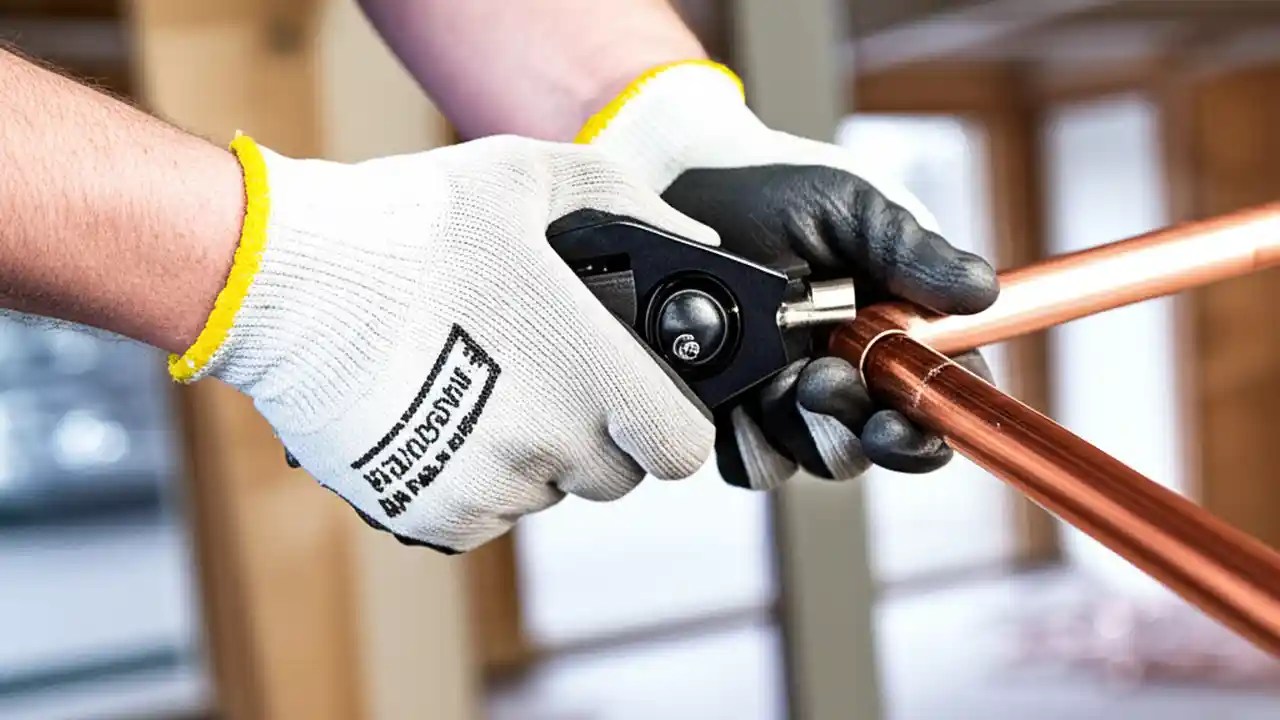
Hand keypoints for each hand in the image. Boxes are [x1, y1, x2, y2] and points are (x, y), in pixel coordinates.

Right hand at [171, 135, 716, 551]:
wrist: (281, 279)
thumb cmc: (407, 225)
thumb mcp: (529, 178)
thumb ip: (628, 202)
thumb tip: (696, 239)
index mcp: (587, 372)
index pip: (680, 448)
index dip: (668, 424)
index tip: (642, 401)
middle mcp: (546, 444)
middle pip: (612, 477)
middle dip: (596, 436)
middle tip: (547, 378)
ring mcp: (485, 488)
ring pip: (543, 495)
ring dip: (531, 457)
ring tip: (479, 386)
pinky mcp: (426, 514)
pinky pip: (482, 516)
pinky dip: (472, 483)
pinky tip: (439, 419)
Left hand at [583, 61, 998, 488]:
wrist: (680, 185)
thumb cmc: (777, 188)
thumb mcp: (852, 207)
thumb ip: (912, 252)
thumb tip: (982, 292)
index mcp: (898, 331)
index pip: (938, 400)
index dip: (930, 427)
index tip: (896, 423)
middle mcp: (852, 373)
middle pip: (874, 446)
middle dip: (851, 428)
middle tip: (819, 380)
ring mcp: (789, 398)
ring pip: (810, 459)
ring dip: (797, 430)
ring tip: (771, 377)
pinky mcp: (733, 411)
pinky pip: (749, 463)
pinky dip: (743, 444)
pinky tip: (732, 402)